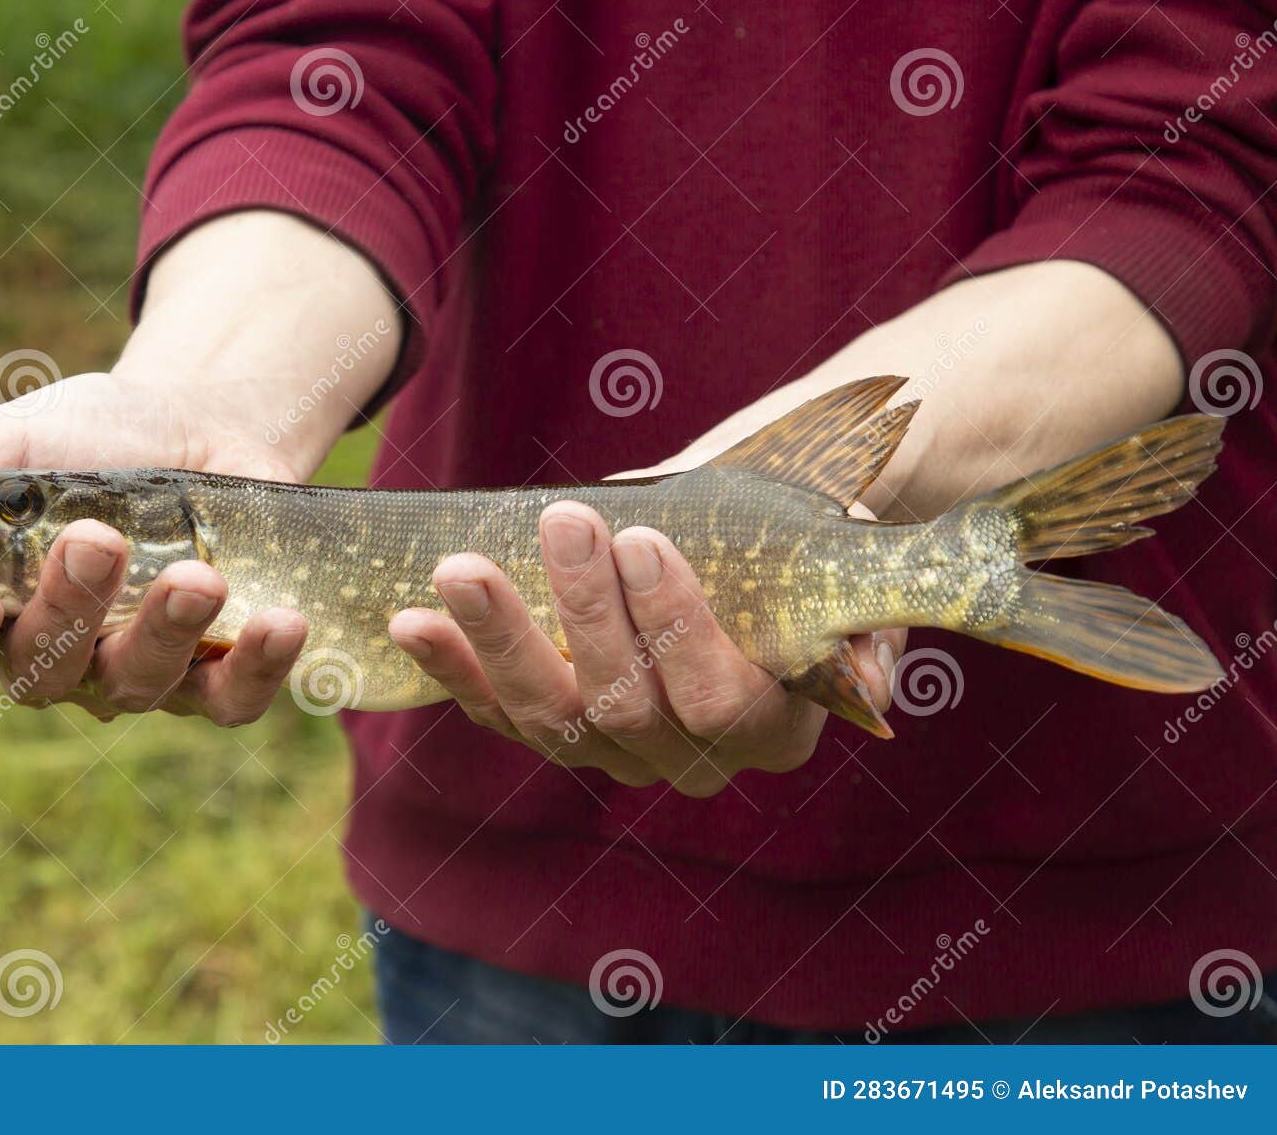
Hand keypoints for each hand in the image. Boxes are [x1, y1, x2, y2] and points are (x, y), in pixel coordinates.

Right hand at [0, 209, 403, 724]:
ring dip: (163, 632)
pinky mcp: (221, 674)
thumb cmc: (98, 433)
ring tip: (197, 575)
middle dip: (66, 612)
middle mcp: (57, 657)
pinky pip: (233, 700)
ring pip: (136, 688)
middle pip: (41, 674)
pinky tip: (283, 623)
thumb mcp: (18, 442)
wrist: (211, 415)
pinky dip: (261, 669)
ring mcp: (140, 674)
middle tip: (96, 540)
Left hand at [388, 502, 904, 794]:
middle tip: (560, 523)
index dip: (679, 627)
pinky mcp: (553, 730)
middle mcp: (692, 760)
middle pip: (625, 710)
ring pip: (550, 720)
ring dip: (500, 641)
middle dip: (585, 614)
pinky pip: (496, 714)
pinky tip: (411, 623)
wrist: (744, 540)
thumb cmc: (793, 538)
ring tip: (459, 570)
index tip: (642, 539)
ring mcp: (614, 754)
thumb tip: (871, 675)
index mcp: (774, 727)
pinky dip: (453, 669)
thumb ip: (854, 604)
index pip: (721, 700)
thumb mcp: (841, 559)